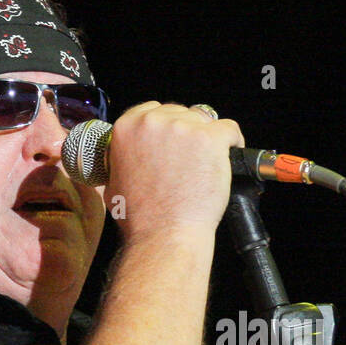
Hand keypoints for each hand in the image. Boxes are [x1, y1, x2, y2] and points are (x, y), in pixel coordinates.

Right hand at [102, 101, 244, 240]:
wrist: (164, 235)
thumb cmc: (140, 218)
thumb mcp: (113, 183)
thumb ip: (120, 160)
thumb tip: (123, 157)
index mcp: (127, 128)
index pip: (152, 110)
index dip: (167, 126)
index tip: (175, 141)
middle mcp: (153, 122)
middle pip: (180, 113)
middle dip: (187, 133)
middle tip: (192, 159)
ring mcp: (182, 128)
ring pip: (204, 120)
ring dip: (207, 137)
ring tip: (209, 161)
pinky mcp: (210, 139)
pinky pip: (229, 129)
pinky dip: (232, 141)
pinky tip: (229, 155)